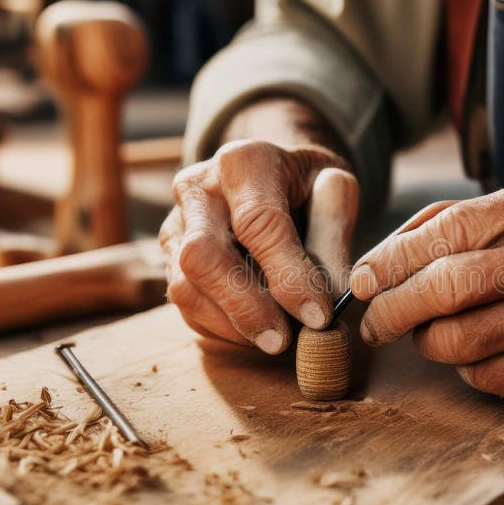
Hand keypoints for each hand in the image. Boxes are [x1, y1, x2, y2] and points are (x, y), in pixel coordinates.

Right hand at [160, 139, 357, 353]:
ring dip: (231, 325)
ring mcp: (176, 224)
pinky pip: (184, 303)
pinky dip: (220, 327)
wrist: (273, 173)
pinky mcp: (169, 257)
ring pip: (184, 286)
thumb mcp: (335, 190)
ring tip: (275, 340)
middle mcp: (198, 189)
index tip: (320, 316)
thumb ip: (333, 235)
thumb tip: (330, 295)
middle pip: (203, 255)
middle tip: (283, 341)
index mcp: (243, 162)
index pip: (258, 223)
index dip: (288, 275)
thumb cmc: (308, 184)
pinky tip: (254, 333)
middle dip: (246, 307)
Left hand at [350, 174, 503, 403]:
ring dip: (425, 342)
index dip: (391, 257)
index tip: (361, 278)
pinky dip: (465, 369)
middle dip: (391, 307)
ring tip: (421, 336)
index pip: (448, 229)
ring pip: (459, 339)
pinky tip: (470, 357)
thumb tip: (387, 250)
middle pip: (445, 285)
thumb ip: (473, 218)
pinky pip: (489, 376)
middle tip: (371, 320)